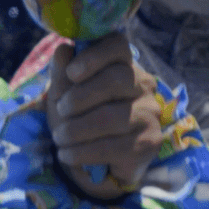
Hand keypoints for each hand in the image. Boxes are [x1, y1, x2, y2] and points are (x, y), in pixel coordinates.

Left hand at [43, 34, 162, 199]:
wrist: (93, 163)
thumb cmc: (78, 120)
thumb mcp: (63, 96)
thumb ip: (62, 74)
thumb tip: (63, 50)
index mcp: (123, 65)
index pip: (118, 45)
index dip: (94, 55)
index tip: (71, 72)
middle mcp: (143, 86)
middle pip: (116, 79)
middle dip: (79, 97)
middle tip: (61, 111)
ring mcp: (149, 114)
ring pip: (110, 117)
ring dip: (75, 129)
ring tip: (59, 138)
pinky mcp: (148, 143)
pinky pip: (110, 146)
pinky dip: (81, 152)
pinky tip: (67, 154)